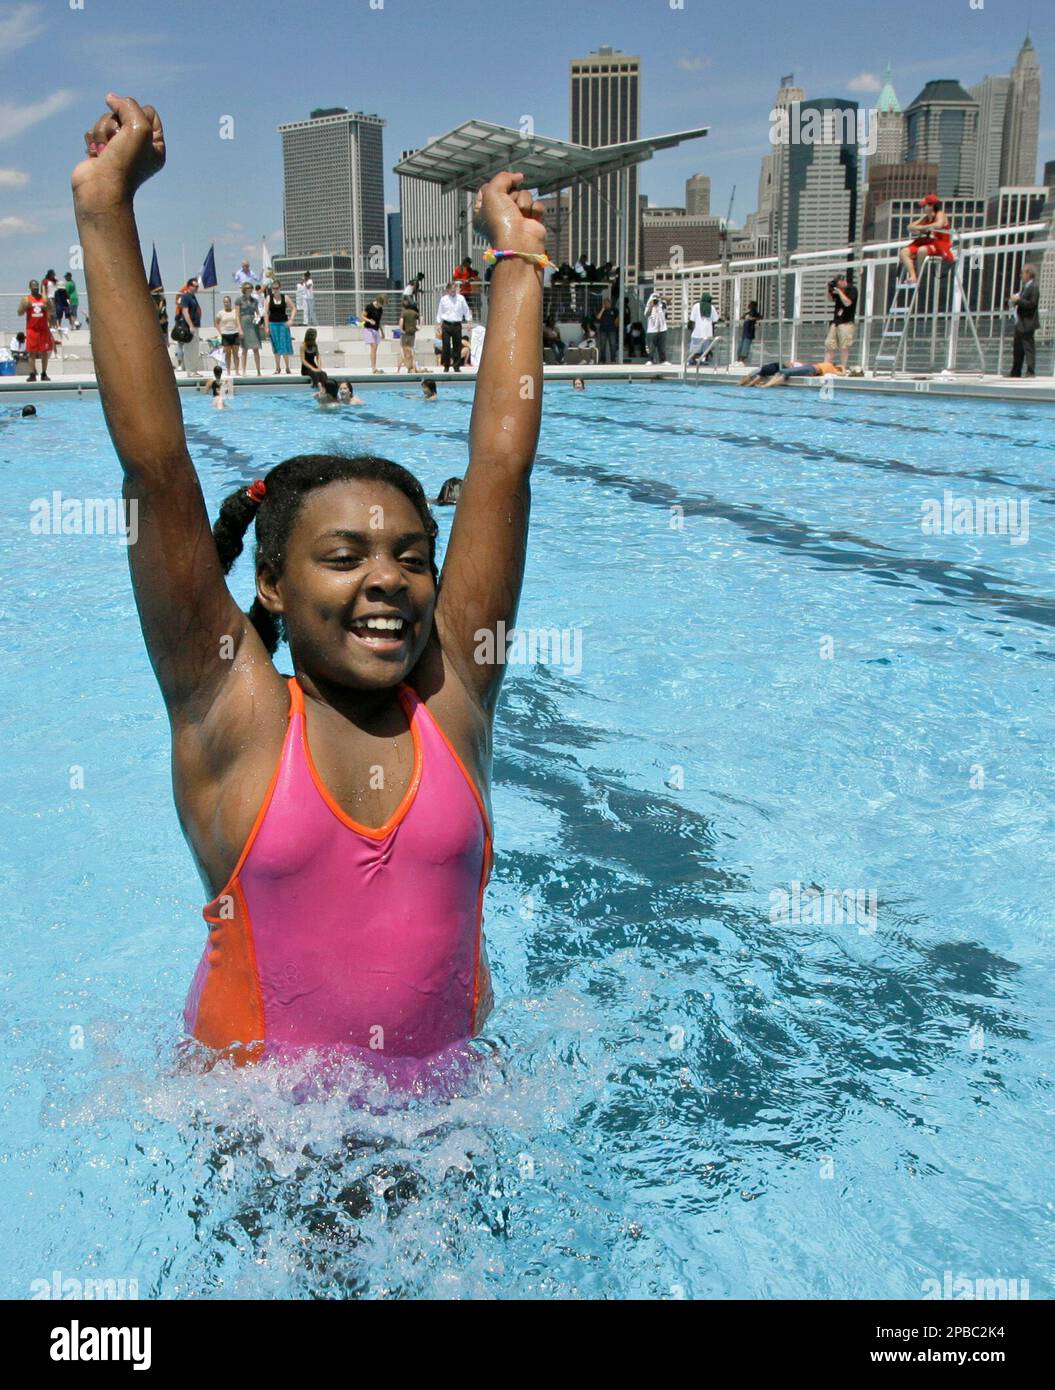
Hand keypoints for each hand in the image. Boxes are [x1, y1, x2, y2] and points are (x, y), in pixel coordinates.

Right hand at [72, 94, 164, 214]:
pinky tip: (96, 154)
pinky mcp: (100, 151)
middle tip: (116, 142)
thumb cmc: (124, 162)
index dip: (136, 113)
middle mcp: (138, 147)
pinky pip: (93, 131)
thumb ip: (128, 105)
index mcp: (155, 145)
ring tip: (104, 150)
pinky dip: (93, 140)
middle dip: (115, 124)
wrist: (101, 188)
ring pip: (106, 120)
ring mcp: (118, 149)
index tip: (133, 129)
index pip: (148, 111)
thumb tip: (111, 98)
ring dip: (102, 132)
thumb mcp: (138, 127)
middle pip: (124, 113)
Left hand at [473, 171, 545, 254]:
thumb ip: (502, 178)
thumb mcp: (492, 192)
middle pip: (509, 190)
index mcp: (483, 211)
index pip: (489, 189)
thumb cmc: (501, 221)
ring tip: (520, 215)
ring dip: (523, 203)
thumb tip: (518, 176)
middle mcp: (499, 215)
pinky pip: (536, 205)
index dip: (496, 187)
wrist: (519, 242)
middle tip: (510, 207)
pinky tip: (531, 220)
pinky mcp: (531, 221)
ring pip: (524, 195)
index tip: (499, 190)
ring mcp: (516, 218)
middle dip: (512, 196)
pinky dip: (535, 210)